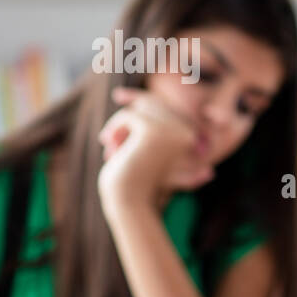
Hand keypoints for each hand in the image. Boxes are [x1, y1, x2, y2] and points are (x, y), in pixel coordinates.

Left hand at [97, 86, 211, 212]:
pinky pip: (129, 115)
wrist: (129, 201)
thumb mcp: (137, 147)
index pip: (164, 107)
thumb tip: (126, 95)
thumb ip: (140, 123)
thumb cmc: (132, 178)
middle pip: (151, 103)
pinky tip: (111, 150)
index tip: (118, 95)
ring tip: (110, 147)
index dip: (140, 99)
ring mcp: (172, 130)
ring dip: (119, 126)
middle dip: (127, 119)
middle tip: (107, 142)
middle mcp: (186, 132)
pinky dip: (114, 130)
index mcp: (189, 137)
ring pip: (139, 108)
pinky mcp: (154, 131)